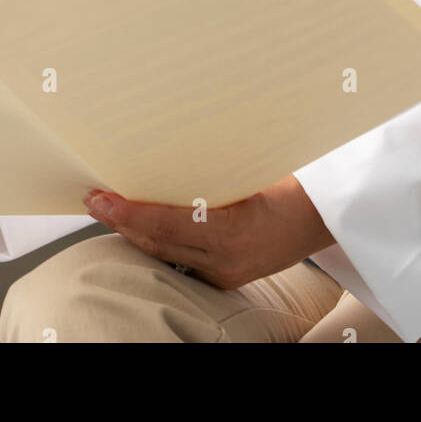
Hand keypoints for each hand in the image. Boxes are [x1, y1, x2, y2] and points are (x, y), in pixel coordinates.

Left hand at [83, 174, 335, 289]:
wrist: (328, 215)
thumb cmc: (295, 182)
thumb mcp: (255, 166)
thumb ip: (212, 168)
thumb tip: (167, 145)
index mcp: (233, 231)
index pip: (166, 224)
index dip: (129, 212)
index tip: (101, 198)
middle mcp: (225, 259)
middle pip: (157, 242)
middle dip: (121, 221)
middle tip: (92, 198)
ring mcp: (224, 272)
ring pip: (163, 253)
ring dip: (133, 232)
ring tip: (107, 209)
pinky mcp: (223, 276)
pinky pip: (178, 258)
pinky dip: (155, 241)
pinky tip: (139, 226)